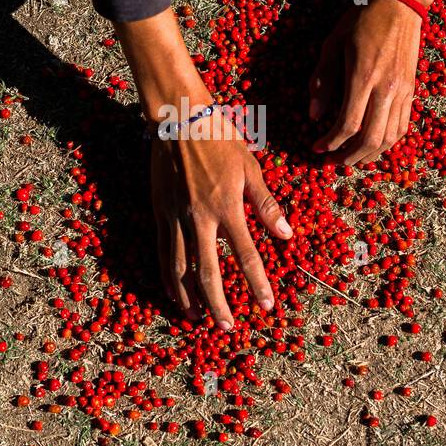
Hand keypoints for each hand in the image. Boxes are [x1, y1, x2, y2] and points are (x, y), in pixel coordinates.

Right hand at [151, 110, 291, 326]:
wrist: (178, 118)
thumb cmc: (220, 139)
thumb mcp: (250, 169)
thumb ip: (267, 206)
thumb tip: (287, 236)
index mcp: (226, 207)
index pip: (245, 255)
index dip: (256, 283)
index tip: (266, 306)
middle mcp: (199, 218)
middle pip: (208, 272)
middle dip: (218, 303)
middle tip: (228, 327)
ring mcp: (175, 217)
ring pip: (179, 267)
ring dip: (189, 296)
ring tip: (196, 319)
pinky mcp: (159, 211)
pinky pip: (162, 251)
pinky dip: (167, 275)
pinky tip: (172, 292)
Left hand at [309, 0, 445, 165]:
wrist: (400, 4)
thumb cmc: (361, 20)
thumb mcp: (332, 45)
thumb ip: (322, 82)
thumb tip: (314, 116)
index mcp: (364, 77)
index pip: (348, 124)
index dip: (331, 142)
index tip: (316, 147)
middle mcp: (387, 88)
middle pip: (371, 138)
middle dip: (349, 156)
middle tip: (331, 162)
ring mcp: (403, 91)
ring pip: (389, 137)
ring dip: (369, 155)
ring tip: (350, 158)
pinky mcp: (412, 91)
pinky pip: (402, 127)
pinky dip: (386, 142)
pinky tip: (371, 145)